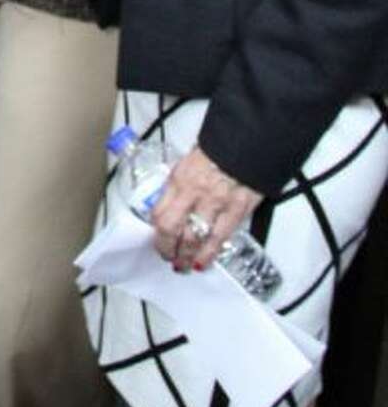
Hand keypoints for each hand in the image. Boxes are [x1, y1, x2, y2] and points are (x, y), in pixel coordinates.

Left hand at [149, 145, 262, 272]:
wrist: (250, 141)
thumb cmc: (220, 150)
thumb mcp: (188, 163)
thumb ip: (178, 186)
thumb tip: (168, 205)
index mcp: (179, 179)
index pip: (158, 212)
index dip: (155, 231)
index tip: (156, 237)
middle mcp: (194, 192)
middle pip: (172, 229)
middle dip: (167, 248)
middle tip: (167, 256)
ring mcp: (216, 203)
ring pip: (195, 239)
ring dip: (186, 257)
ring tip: (183, 265)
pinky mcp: (237, 210)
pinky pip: (220, 238)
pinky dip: (210, 254)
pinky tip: (204, 261)